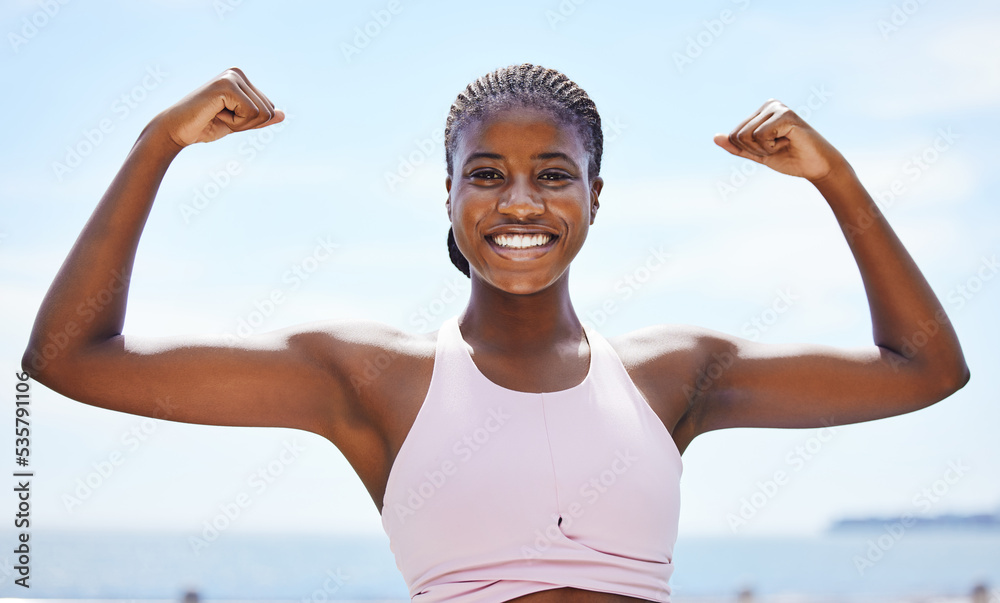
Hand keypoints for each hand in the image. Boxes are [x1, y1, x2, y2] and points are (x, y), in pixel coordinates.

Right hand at [151, 67, 284, 148]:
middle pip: (268, 110)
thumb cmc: (205, 125)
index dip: (250, 123)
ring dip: (240, 123)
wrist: (177, 130)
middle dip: (246, 123)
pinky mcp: (226, 86)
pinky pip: (251, 113)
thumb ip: (260, 118)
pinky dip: (235, 122)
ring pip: (261, 113)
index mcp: (241, 78)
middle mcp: (237, 73)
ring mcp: (231, 77)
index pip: (269, 108)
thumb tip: (283, 115)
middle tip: (220, 117)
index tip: (225, 117)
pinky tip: (215, 114)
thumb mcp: (239, 123)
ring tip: (217, 115)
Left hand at [713, 99, 847, 182]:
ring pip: (746, 135)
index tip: (771, 148)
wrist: (816, 166)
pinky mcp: (785, 114)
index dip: (749, 150)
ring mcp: (777, 108)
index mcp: (761, 112)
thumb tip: (715, 137)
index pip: (734, 135)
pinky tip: (788, 141)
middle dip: (755, 150)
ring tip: (783, 144)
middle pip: (738, 135)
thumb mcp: (758, 154)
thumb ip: (737, 147)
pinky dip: (771, 147)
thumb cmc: (790, 158)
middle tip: (778, 147)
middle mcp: (769, 105)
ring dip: (764, 148)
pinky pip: (760, 136)